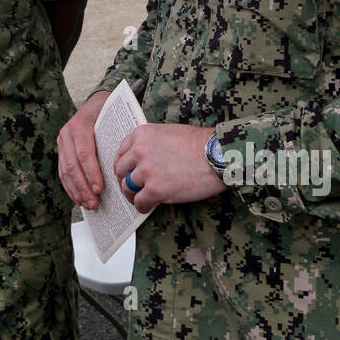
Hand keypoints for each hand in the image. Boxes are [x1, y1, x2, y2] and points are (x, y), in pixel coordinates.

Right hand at [57, 90, 108, 209]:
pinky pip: (63, 172)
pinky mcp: (61, 149)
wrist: (97, 101)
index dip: (91, 174)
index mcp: (80, 125)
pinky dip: (70, 187)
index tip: (100, 190)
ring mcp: (62, 141)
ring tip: (87, 204)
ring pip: (65, 171)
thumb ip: (116, 140)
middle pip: (73, 166)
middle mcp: (67, 133)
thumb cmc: (110, 114)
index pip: (84, 154)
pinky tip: (78, 198)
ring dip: (76, 191)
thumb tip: (125, 167)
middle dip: (83, 188)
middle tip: (94, 203)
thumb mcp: (115, 120)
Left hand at [113, 124, 228, 213]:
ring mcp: (146, 171)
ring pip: (128, 187)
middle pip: (120, 170)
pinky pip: (139, 202)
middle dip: (125, 180)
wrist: (218, 155)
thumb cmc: (200, 144)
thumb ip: (151, 143)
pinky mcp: (156, 189)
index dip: (123, 165)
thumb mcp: (168, 132)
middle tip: (132, 188)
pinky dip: (143, 206)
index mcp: (142, 134)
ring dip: (134, 195)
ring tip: (142, 198)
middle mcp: (140, 151)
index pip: (121, 152)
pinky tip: (149, 207)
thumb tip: (141, 159)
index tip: (126, 172)